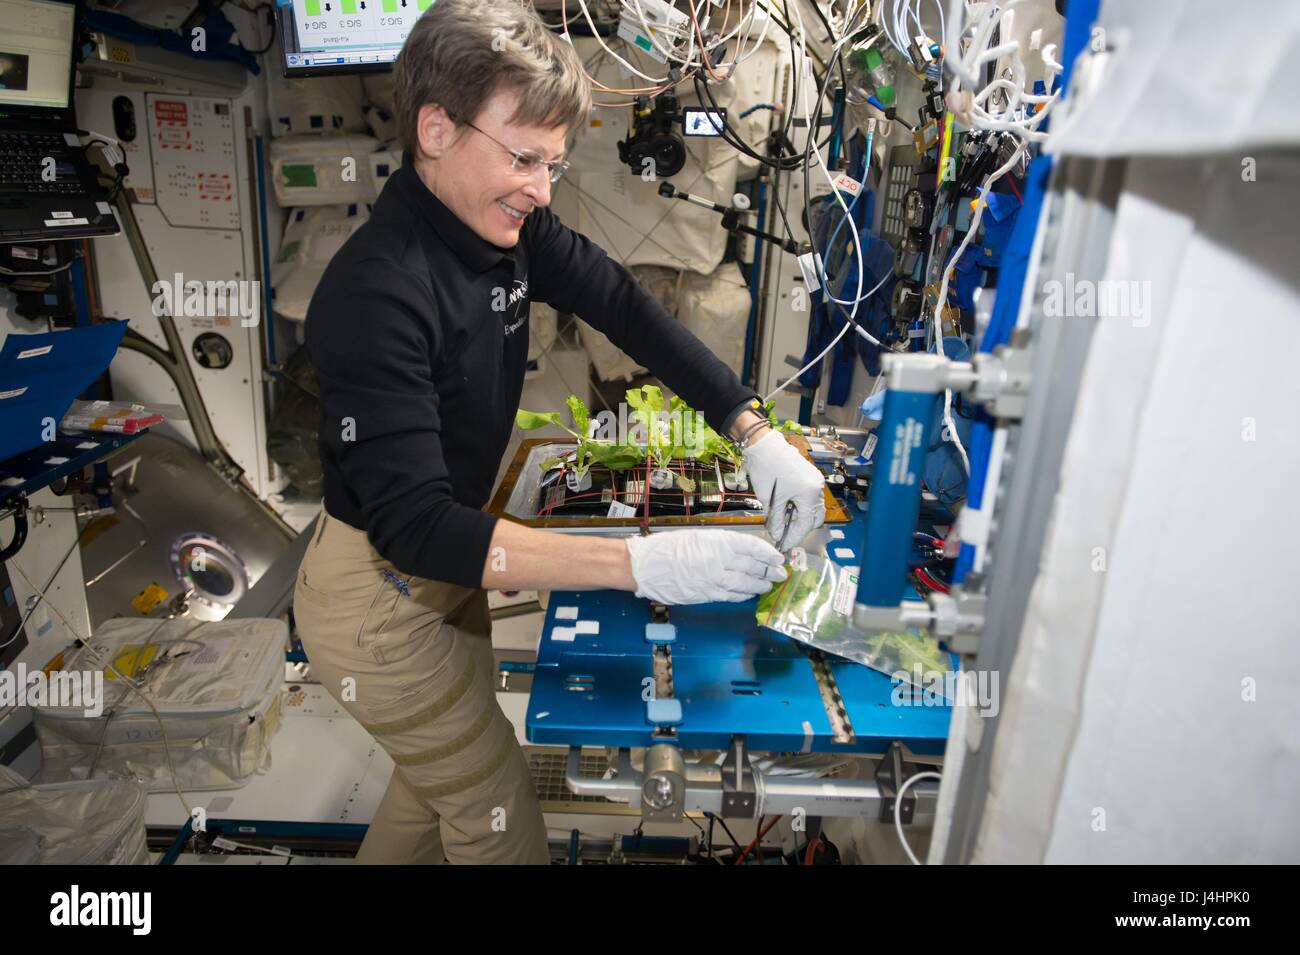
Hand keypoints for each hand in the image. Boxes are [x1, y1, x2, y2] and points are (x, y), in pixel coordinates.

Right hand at [625, 530, 787, 604]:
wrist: (645, 566)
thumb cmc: (668, 547)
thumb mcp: (698, 537)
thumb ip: (720, 545)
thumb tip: (742, 552)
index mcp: (718, 542)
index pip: (751, 547)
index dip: (767, 553)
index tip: (777, 556)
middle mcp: (719, 561)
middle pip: (752, 567)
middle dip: (768, 571)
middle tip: (780, 574)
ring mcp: (713, 580)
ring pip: (744, 584)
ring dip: (759, 585)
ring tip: (768, 585)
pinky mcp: (706, 594)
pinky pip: (730, 595)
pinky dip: (742, 595)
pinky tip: (749, 594)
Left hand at [742, 429, 825, 548]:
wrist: (763, 444)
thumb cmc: (766, 470)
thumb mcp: (770, 500)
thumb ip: (775, 520)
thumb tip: (777, 535)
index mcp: (810, 494)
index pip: (805, 524)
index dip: (794, 536)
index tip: (783, 545)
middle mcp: (817, 488)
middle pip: (814, 517)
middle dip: (799, 527)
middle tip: (784, 535)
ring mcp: (814, 480)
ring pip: (811, 507)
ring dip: (798, 516)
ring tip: (781, 522)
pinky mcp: (809, 475)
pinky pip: (808, 497)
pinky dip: (798, 505)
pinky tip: (785, 508)